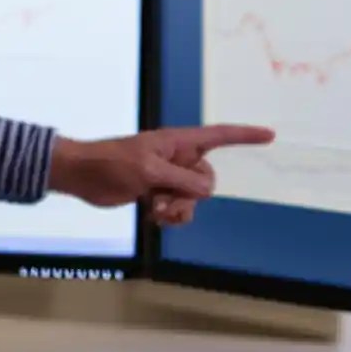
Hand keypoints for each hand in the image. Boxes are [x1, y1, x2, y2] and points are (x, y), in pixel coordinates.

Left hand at [48, 124, 275, 224]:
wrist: (81, 176)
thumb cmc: (111, 163)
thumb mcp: (149, 170)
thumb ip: (182, 180)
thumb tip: (207, 190)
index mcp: (177, 143)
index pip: (219, 136)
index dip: (244, 136)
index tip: (269, 135)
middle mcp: (176, 158)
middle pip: (206, 180)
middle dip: (191, 195)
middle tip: (165, 200)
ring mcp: (167, 177)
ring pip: (193, 199)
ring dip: (179, 210)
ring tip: (156, 210)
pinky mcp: (156, 193)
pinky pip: (178, 209)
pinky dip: (169, 216)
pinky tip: (151, 216)